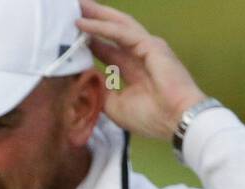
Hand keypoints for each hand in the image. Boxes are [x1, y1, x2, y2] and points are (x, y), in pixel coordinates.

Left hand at [78, 0, 206, 140]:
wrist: (174, 121)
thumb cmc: (151, 117)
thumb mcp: (115, 106)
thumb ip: (102, 91)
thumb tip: (85, 81)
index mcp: (133, 69)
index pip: (108, 49)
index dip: (90, 41)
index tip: (70, 35)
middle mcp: (140, 54)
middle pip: (113, 31)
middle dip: (94, 19)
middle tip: (72, 8)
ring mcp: (147, 47)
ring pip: (118, 25)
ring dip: (97, 15)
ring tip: (77, 5)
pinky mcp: (150, 45)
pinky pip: (121, 33)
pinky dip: (101, 27)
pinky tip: (83, 23)